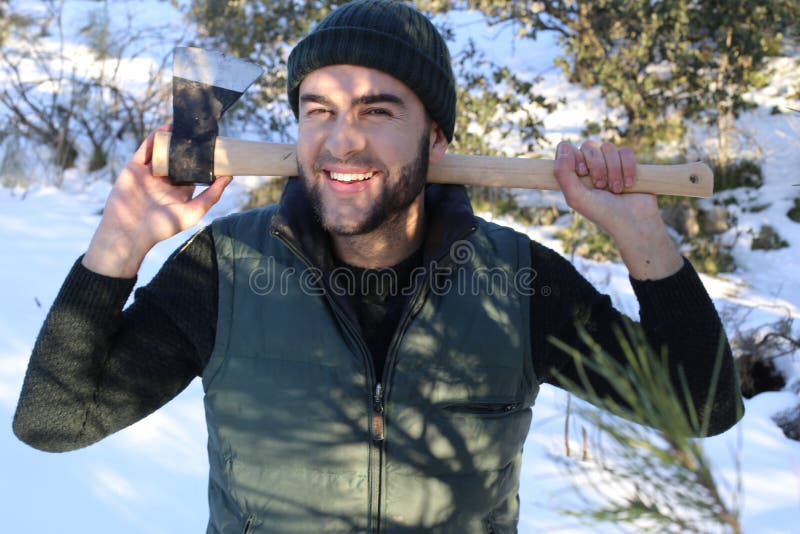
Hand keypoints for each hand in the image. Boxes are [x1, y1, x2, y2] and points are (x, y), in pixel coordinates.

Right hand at [83, 125, 231, 276]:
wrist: (129, 233)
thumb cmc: (162, 227)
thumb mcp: (192, 212)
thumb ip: (211, 196)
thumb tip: (228, 177)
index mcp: (179, 191)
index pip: (193, 171)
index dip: (202, 159)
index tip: (214, 146)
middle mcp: (165, 181)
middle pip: (177, 158)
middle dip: (187, 145)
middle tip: (200, 130)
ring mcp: (149, 174)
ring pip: (162, 151)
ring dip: (171, 138)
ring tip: (184, 125)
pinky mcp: (134, 169)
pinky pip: (145, 150)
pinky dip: (154, 138)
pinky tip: (165, 128)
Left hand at [554, 140, 682, 279]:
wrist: (633, 221)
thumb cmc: (602, 212)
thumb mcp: (576, 197)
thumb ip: (562, 174)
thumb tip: (564, 147)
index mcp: (574, 174)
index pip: (567, 148)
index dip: (575, 157)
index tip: (582, 173)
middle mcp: (590, 166)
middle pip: (588, 146)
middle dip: (597, 166)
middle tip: (601, 186)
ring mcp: (609, 163)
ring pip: (608, 147)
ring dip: (614, 170)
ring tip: (616, 190)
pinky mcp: (628, 163)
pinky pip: (625, 151)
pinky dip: (628, 168)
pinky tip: (629, 184)